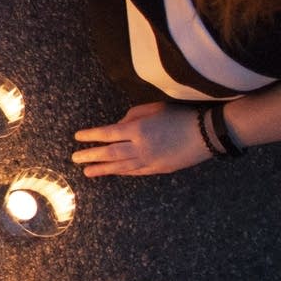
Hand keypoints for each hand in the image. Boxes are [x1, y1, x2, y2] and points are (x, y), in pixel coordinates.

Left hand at [71, 102, 209, 175]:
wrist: (206, 134)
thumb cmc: (180, 116)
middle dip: (90, 156)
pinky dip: (122, 172)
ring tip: (87, 172)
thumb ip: (132, 116)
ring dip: (103, 169)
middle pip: (109, 153)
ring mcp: (149, 161)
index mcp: (138, 129)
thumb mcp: (154, 108)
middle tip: (75, 159)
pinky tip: (113, 172)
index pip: (107, 133)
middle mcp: (140, 147)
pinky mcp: (158, 169)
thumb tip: (118, 125)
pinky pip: (135, 172)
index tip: (78, 137)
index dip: (91, 136)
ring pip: (120, 167)